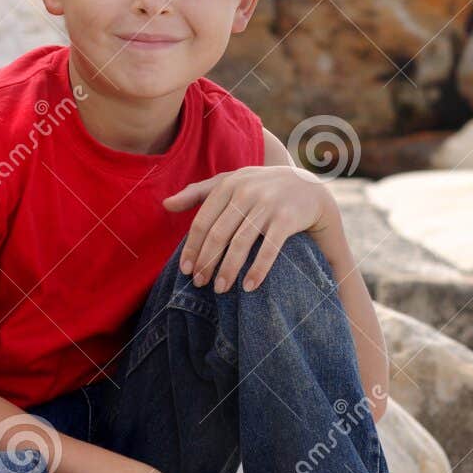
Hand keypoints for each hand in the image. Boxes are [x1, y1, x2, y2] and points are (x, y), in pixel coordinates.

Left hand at [162, 164, 333, 292]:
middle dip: (207, 262)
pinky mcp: (287, 219)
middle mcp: (246, 192)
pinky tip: (248, 287)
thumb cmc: (261, 187)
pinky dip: (257, 270)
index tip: (186, 270)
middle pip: (219, 234)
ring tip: (220, 289)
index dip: (192, 248)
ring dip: (228, 270)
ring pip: (240, 244)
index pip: (203, 221)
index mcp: (228, 184)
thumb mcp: (231, 182)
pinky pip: (268, 249)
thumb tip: (166, 205)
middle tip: (200, 283)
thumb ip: (198, 192)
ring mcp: (268, 205)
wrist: (307, 186)